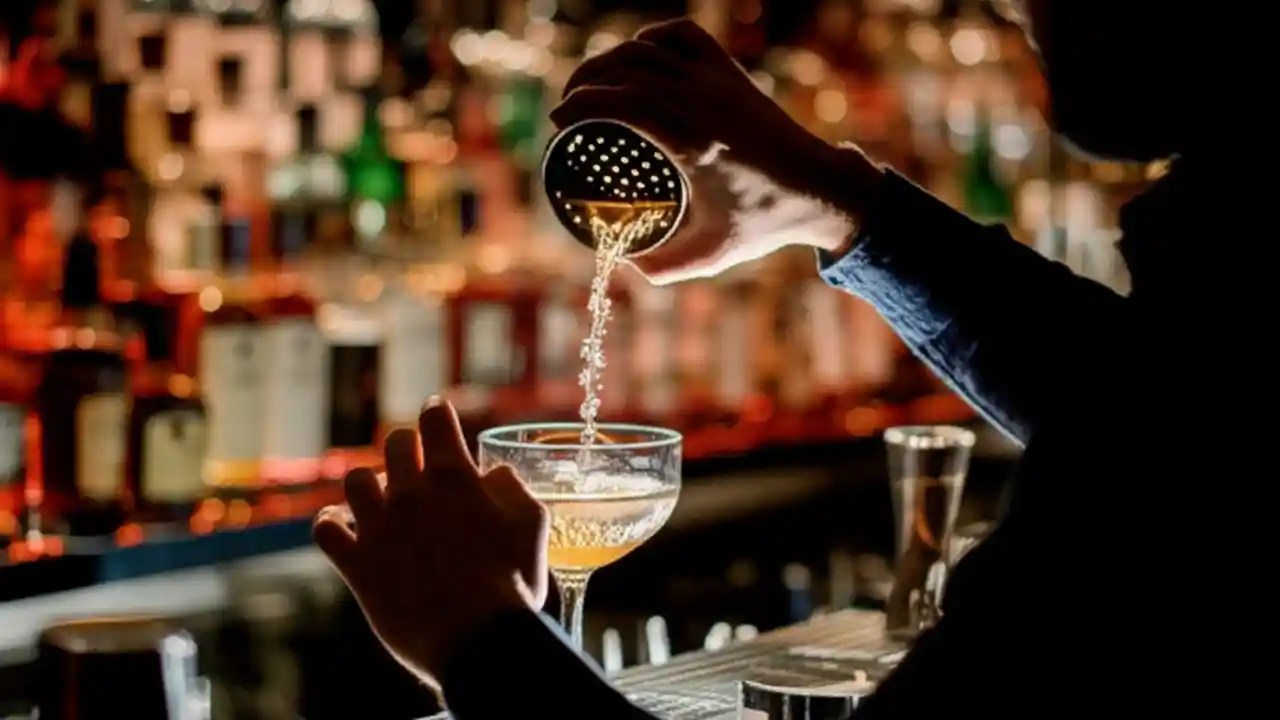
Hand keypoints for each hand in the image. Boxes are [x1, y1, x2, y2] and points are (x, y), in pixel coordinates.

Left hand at [313, 398, 548, 685]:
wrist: (478, 643)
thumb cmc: (512, 584)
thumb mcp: (531, 523)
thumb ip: (510, 486)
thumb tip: (490, 473)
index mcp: (454, 478)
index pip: (435, 420)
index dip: (438, 413)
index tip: (438, 415)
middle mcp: (410, 494)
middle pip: (394, 443)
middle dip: (408, 446)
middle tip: (416, 463)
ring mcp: (378, 528)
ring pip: (355, 479)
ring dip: (370, 483)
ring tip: (382, 496)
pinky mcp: (356, 565)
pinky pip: (325, 528)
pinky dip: (332, 521)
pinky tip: (344, 524)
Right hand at [551, 18, 882, 284]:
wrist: (820, 190)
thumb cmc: (764, 224)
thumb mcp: (708, 255)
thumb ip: (660, 267)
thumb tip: (620, 262)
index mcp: (696, 144)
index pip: (625, 103)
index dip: (581, 104)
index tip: (558, 121)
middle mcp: (705, 104)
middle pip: (627, 71)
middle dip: (584, 83)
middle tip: (564, 108)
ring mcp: (719, 82)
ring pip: (647, 48)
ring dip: (609, 61)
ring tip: (588, 84)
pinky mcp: (730, 72)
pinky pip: (681, 35)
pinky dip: (649, 38)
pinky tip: (634, 57)